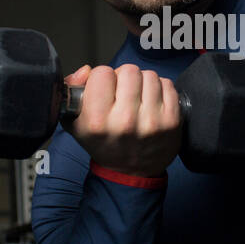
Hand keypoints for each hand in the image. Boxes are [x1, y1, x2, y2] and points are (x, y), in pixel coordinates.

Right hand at [61, 63, 181, 177]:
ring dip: (143, 83)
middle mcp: (125, 121)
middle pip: (128, 70)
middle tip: (122, 94)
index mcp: (97, 121)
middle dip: (124, 78)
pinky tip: (152, 103)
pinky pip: (167, 85)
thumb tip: (85, 70)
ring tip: (137, 100)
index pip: (102, 73)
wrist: (131, 173)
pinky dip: (160, 89)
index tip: (105, 90)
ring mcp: (152, 121)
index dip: (103, 78)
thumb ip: (72, 91)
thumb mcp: (76, 123)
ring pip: (149, 75)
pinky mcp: (171, 121)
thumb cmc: (104, 144)